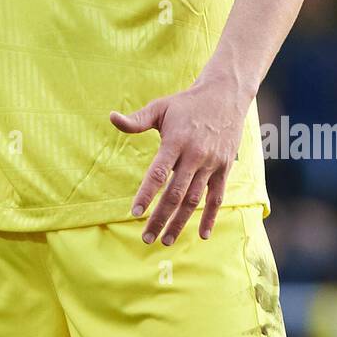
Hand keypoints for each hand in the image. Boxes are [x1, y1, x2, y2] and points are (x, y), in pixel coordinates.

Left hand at [110, 75, 248, 243]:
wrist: (225, 96)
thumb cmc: (187, 103)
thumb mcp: (160, 107)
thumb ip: (136, 120)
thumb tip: (111, 118)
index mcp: (176, 141)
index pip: (158, 173)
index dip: (147, 193)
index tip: (135, 212)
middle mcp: (194, 155)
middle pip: (175, 193)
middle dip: (160, 218)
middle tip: (146, 238)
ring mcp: (211, 164)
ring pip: (194, 199)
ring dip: (180, 222)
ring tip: (166, 240)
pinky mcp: (224, 169)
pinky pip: (217, 197)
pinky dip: (210, 217)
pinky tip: (201, 235)